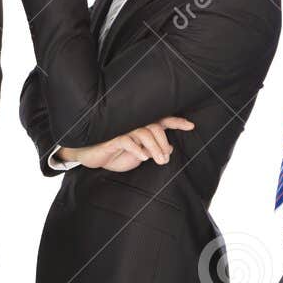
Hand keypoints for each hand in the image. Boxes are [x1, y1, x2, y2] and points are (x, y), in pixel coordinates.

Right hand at [56, 117, 193, 170]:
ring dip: (154, 147)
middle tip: (166, 159)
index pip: (161, 121)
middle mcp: (133, 126)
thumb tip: (170, 149)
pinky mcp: (111, 138)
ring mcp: (122, 130)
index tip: (191, 126)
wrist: (91, 157)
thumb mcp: (139, 155)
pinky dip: (137, 148)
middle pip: (155, 127)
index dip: (176, 122)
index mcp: (141, 128)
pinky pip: (127, 140)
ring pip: (144, 132)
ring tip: (159, 161)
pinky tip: (143, 157)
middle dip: (164, 143)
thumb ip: (153, 151)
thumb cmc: (115, 154)